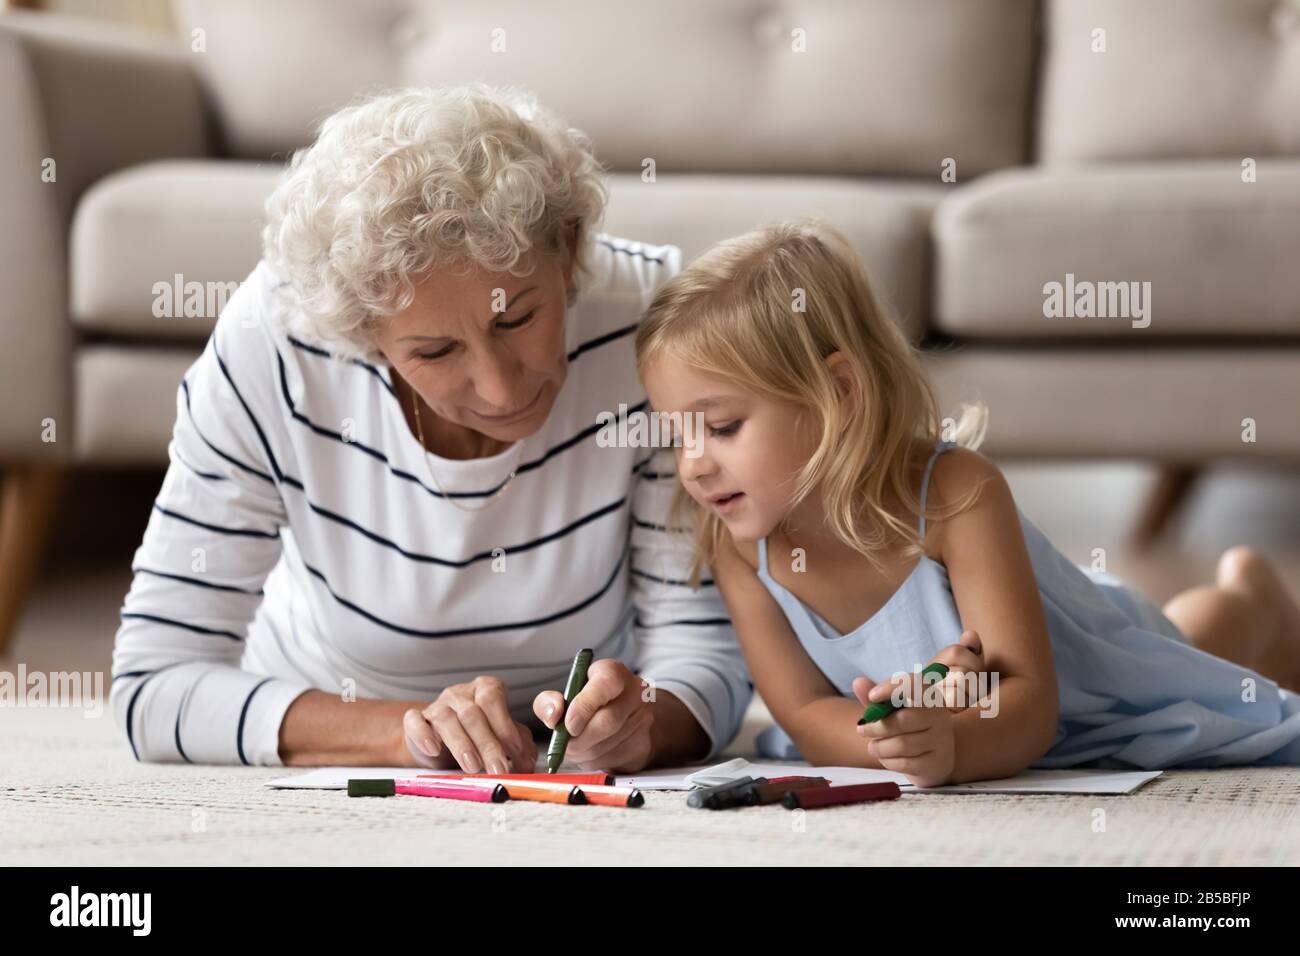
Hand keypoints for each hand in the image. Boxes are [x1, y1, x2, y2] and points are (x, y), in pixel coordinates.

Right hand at [401, 676, 538, 773]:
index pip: (494, 700)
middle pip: (472, 714)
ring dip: (461, 744)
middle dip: (488, 744)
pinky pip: (415, 722)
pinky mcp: (416, 720)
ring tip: (473, 766)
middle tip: (498, 769)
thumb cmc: (475, 736)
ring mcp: (437, 705)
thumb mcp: (501, 737)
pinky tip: (434, 749)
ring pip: (446, 719)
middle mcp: (461, 693)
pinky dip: (423, 735)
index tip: (515, 754)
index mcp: (485, 690)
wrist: (437, 741)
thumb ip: (518, 746)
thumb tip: (528, 763)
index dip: (505, 727)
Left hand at [532, 659, 654, 772]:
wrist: (626, 718)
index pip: (606, 682)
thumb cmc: (591, 703)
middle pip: (607, 721)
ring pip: (607, 745)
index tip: (568, 724)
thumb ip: (549, 701)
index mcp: (613, 673)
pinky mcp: (643, 744)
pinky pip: (614, 760)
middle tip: (564, 744)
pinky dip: (594, 761)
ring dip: (583, 753)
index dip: (585, 705)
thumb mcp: (566, 695)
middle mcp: (633, 692)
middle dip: (579, 739)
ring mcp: (642, 719)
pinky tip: (590, 752)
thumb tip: (552, 715)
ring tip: (575, 748)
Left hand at [851, 634, 977, 787]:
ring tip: (872, 746)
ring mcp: (941, 741)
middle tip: (862, 730)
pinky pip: (906, 763)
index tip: (872, 696)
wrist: (933, 757)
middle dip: (877, 727)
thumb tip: (858, 682)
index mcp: (929, 697)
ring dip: (880, 746)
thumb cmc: (909, 728)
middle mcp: (940, 717)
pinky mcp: (936, 763)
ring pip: (902, 744)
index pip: (913, 685)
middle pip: (903, 720)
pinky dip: (888, 761)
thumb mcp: (894, 710)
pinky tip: (884, 758)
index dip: (891, 688)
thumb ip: (876, 698)